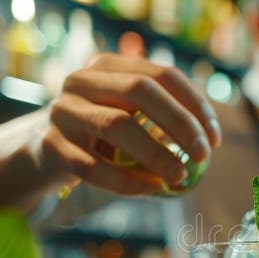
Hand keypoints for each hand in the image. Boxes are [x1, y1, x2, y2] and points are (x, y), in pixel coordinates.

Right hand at [42, 53, 221, 194]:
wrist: (44, 149)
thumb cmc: (101, 131)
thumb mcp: (129, 110)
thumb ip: (164, 112)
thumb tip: (211, 135)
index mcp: (108, 66)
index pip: (162, 74)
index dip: (194, 105)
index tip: (215, 137)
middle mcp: (81, 81)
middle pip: (139, 91)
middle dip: (179, 124)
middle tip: (203, 155)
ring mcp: (62, 113)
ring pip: (116, 126)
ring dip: (155, 154)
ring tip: (180, 176)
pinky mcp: (51, 147)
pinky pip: (94, 167)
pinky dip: (128, 181)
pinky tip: (152, 189)